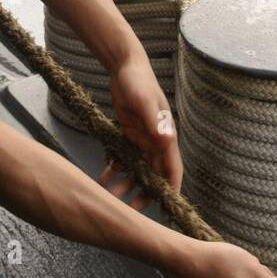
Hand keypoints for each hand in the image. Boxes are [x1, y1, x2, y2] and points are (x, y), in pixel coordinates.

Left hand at [98, 51, 182, 207]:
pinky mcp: (129, 134)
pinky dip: (115, 168)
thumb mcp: (144, 101)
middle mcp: (156, 140)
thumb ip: (154, 121)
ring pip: (138, 169)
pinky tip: (103, 178)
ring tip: (111, 196)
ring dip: (127, 183)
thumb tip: (166, 139)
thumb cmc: (138, 82)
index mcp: (166, 136)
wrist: (124, 66)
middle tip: (132, 210)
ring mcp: (143, 138)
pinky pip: (124, 157)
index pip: (173, 169)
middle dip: (146, 193)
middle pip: (154, 174)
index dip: (172, 189)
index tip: (167, 209)